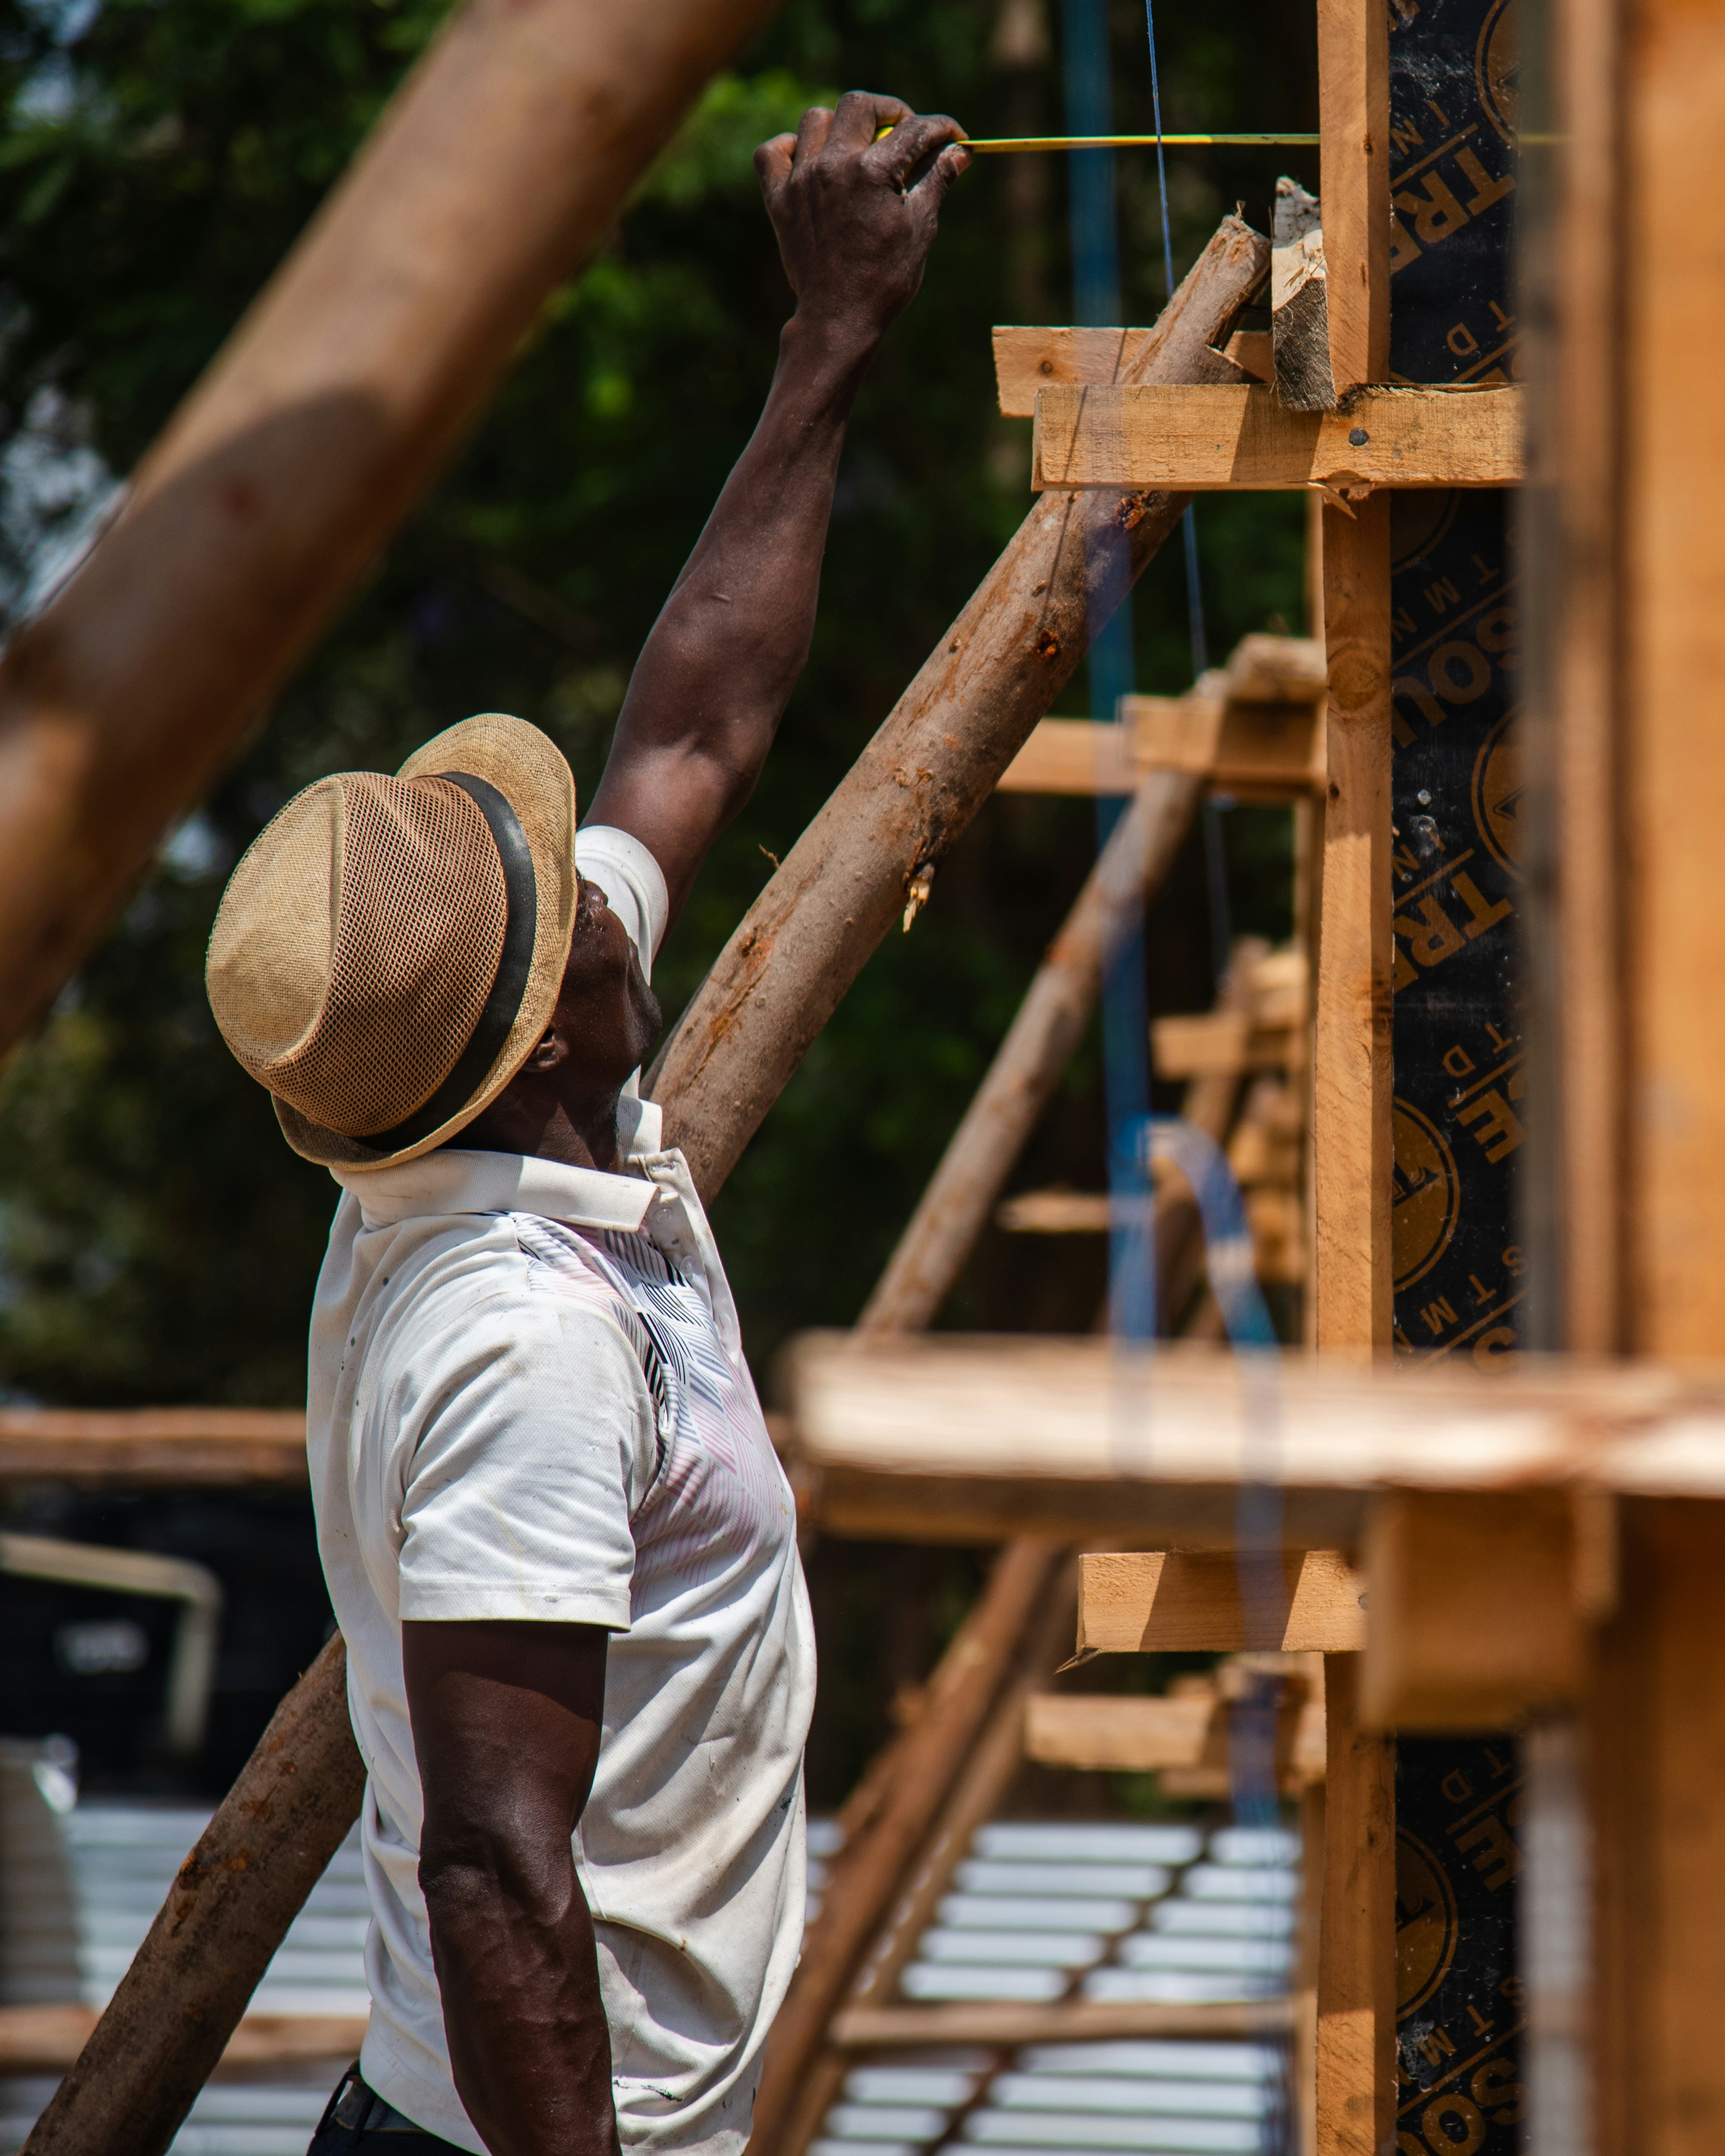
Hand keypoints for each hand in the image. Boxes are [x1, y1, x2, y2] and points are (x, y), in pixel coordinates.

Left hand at [754, 91, 969, 341]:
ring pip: (814, 119)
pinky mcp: (779, 201)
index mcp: (872, 171)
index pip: (913, 129)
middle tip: (903, 131)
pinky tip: (808, 160)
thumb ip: (937, 181)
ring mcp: (801, 181)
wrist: (839, 319)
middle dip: (888, 111)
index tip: (953, 138)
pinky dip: (788, 148)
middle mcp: (832, 165)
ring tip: (855, 148)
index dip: (940, 128)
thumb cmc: (886, 279)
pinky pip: (771, 154)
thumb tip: (959, 151)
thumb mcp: (920, 228)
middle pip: (858, 105)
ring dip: (838, 125)